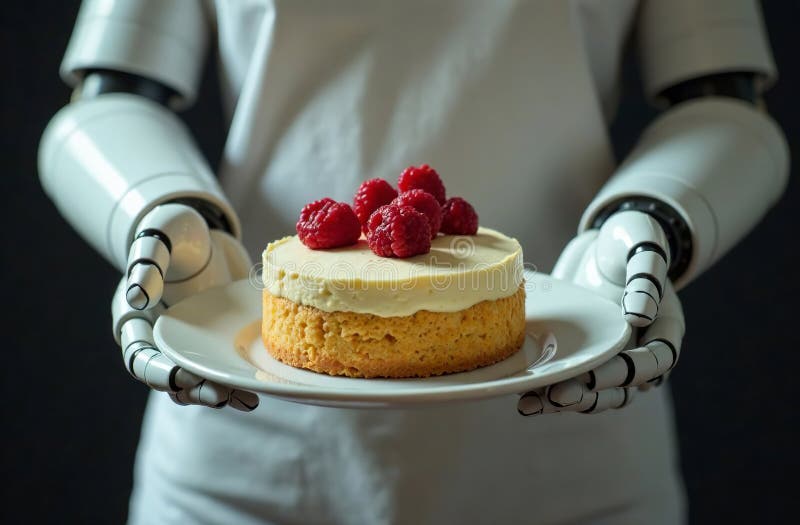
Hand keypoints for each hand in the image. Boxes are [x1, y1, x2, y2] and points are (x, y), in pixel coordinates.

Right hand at [112, 203, 258, 410]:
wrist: (203, 231)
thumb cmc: (173, 229)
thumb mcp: (158, 236)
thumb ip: (147, 262)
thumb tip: (136, 297)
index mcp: (136, 321)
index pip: (141, 357)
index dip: (160, 372)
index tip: (184, 377)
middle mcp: (161, 340)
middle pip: (173, 377)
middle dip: (197, 390)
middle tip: (222, 396)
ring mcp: (190, 344)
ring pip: (200, 380)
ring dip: (222, 392)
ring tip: (249, 400)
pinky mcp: (216, 342)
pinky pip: (227, 367)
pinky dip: (241, 379)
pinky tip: (264, 388)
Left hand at [518, 210, 684, 415]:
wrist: (606, 242)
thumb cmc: (631, 238)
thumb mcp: (643, 247)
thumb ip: (646, 278)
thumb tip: (640, 316)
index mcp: (664, 330)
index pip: (653, 362)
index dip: (624, 373)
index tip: (594, 377)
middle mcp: (639, 350)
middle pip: (621, 388)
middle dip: (588, 395)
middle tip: (557, 396)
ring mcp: (609, 356)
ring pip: (592, 391)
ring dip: (563, 400)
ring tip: (531, 404)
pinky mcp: (581, 353)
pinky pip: (566, 376)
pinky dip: (545, 387)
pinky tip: (519, 392)